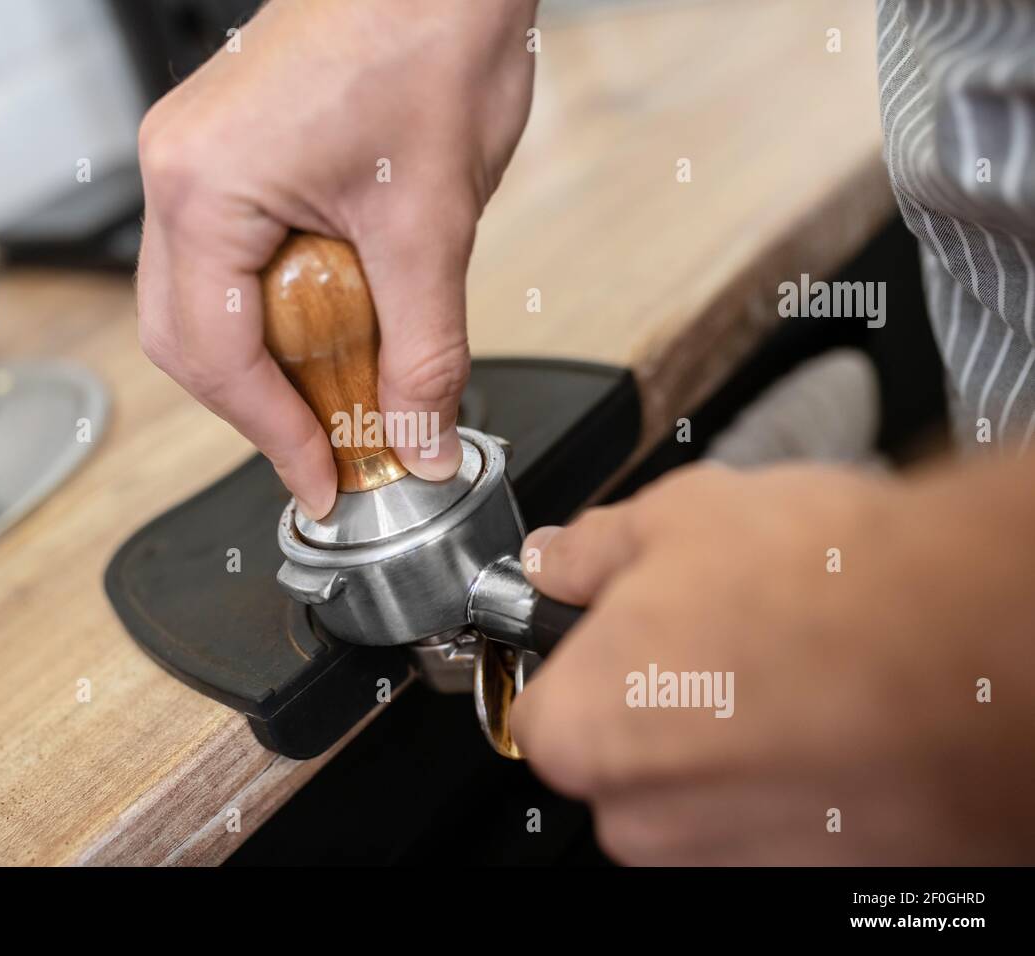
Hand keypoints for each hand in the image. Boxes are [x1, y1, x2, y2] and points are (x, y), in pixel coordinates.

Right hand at [136, 0, 538, 516]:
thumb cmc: (428, 36)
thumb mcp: (432, 225)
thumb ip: (426, 352)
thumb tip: (421, 441)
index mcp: (203, 185)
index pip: (217, 356)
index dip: (273, 436)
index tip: (324, 483)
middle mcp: (176, 169)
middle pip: (187, 340)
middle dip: (260, 408)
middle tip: (330, 450)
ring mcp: (192, 157)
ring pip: (201, 304)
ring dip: (267, 363)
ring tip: (339, 395)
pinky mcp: (225, 152)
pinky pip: (224, 261)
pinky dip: (274, 312)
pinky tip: (330, 327)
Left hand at [511, 461, 1034, 863]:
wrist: (977, 644)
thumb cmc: (830, 587)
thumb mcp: (676, 518)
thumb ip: (590, 552)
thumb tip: (558, 559)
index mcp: (582, 732)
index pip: (546, 706)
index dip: (587, 659)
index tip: (624, 633)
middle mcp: (644, 821)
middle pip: (625, 761)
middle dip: (662, 705)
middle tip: (723, 640)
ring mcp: (732, 861)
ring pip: (707, 799)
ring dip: (736, 747)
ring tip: (794, 672)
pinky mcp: (816, 879)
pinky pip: (782, 826)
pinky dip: (799, 783)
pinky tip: (837, 718)